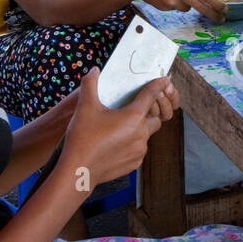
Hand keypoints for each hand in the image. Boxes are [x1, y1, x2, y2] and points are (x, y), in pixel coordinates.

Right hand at [56, 68, 174, 188]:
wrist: (78, 171)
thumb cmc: (82, 137)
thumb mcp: (85, 107)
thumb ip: (90, 84)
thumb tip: (94, 70)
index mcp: (134, 116)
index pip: (151, 95)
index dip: (158, 85)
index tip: (164, 80)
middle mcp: (142, 133)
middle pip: (155, 118)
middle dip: (148, 112)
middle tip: (132, 110)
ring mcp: (140, 150)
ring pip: (146, 135)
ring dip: (139, 130)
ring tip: (120, 128)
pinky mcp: (134, 163)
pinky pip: (138, 150)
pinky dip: (132, 144)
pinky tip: (116, 143)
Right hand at [134, 0, 225, 21]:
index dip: (217, 4)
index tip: (225, 9)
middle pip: (201, 8)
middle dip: (213, 15)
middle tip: (221, 20)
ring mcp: (172, 2)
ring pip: (186, 8)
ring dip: (184, 3)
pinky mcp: (165, 8)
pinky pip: (175, 8)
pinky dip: (173, 3)